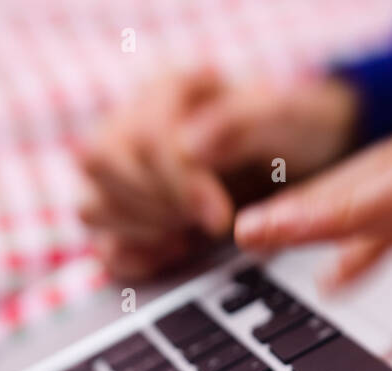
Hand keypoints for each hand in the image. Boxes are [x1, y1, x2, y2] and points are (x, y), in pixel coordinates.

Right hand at [78, 69, 358, 279]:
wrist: (300, 159)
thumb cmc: (291, 131)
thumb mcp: (286, 117)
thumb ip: (242, 122)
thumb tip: (190, 147)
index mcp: (169, 90)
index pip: (145, 135)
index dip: (180, 184)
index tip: (220, 218)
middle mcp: (132, 124)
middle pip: (101, 164)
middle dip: (162, 205)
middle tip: (211, 221)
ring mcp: (118, 172)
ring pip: (91, 206)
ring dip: (144, 230)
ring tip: (192, 230)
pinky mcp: (121, 217)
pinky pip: (102, 248)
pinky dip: (138, 260)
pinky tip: (178, 249)